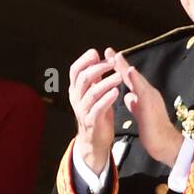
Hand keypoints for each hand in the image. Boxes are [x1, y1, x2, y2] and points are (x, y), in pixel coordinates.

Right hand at [68, 48, 121, 173]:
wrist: (94, 139)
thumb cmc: (96, 112)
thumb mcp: (93, 92)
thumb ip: (94, 76)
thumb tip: (97, 55)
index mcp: (76, 89)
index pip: (75, 70)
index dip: (85, 60)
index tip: (97, 53)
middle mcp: (76, 98)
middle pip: (84, 78)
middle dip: (99, 68)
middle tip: (113, 63)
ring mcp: (83, 110)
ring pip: (92, 92)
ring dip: (106, 82)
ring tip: (119, 76)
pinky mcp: (92, 121)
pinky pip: (98, 108)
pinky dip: (107, 99)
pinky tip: (116, 92)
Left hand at [105, 49, 182, 167]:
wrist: (164, 143)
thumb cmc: (153, 130)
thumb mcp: (140, 113)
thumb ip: (134, 103)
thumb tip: (127, 96)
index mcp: (144, 95)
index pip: (129, 80)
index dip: (119, 68)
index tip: (108, 57)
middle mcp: (148, 93)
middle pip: (132, 75)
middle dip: (120, 63)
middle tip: (109, 51)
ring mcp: (151, 98)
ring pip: (137, 79)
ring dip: (126, 68)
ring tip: (116, 56)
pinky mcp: (151, 105)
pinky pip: (142, 91)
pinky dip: (136, 80)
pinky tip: (130, 72)